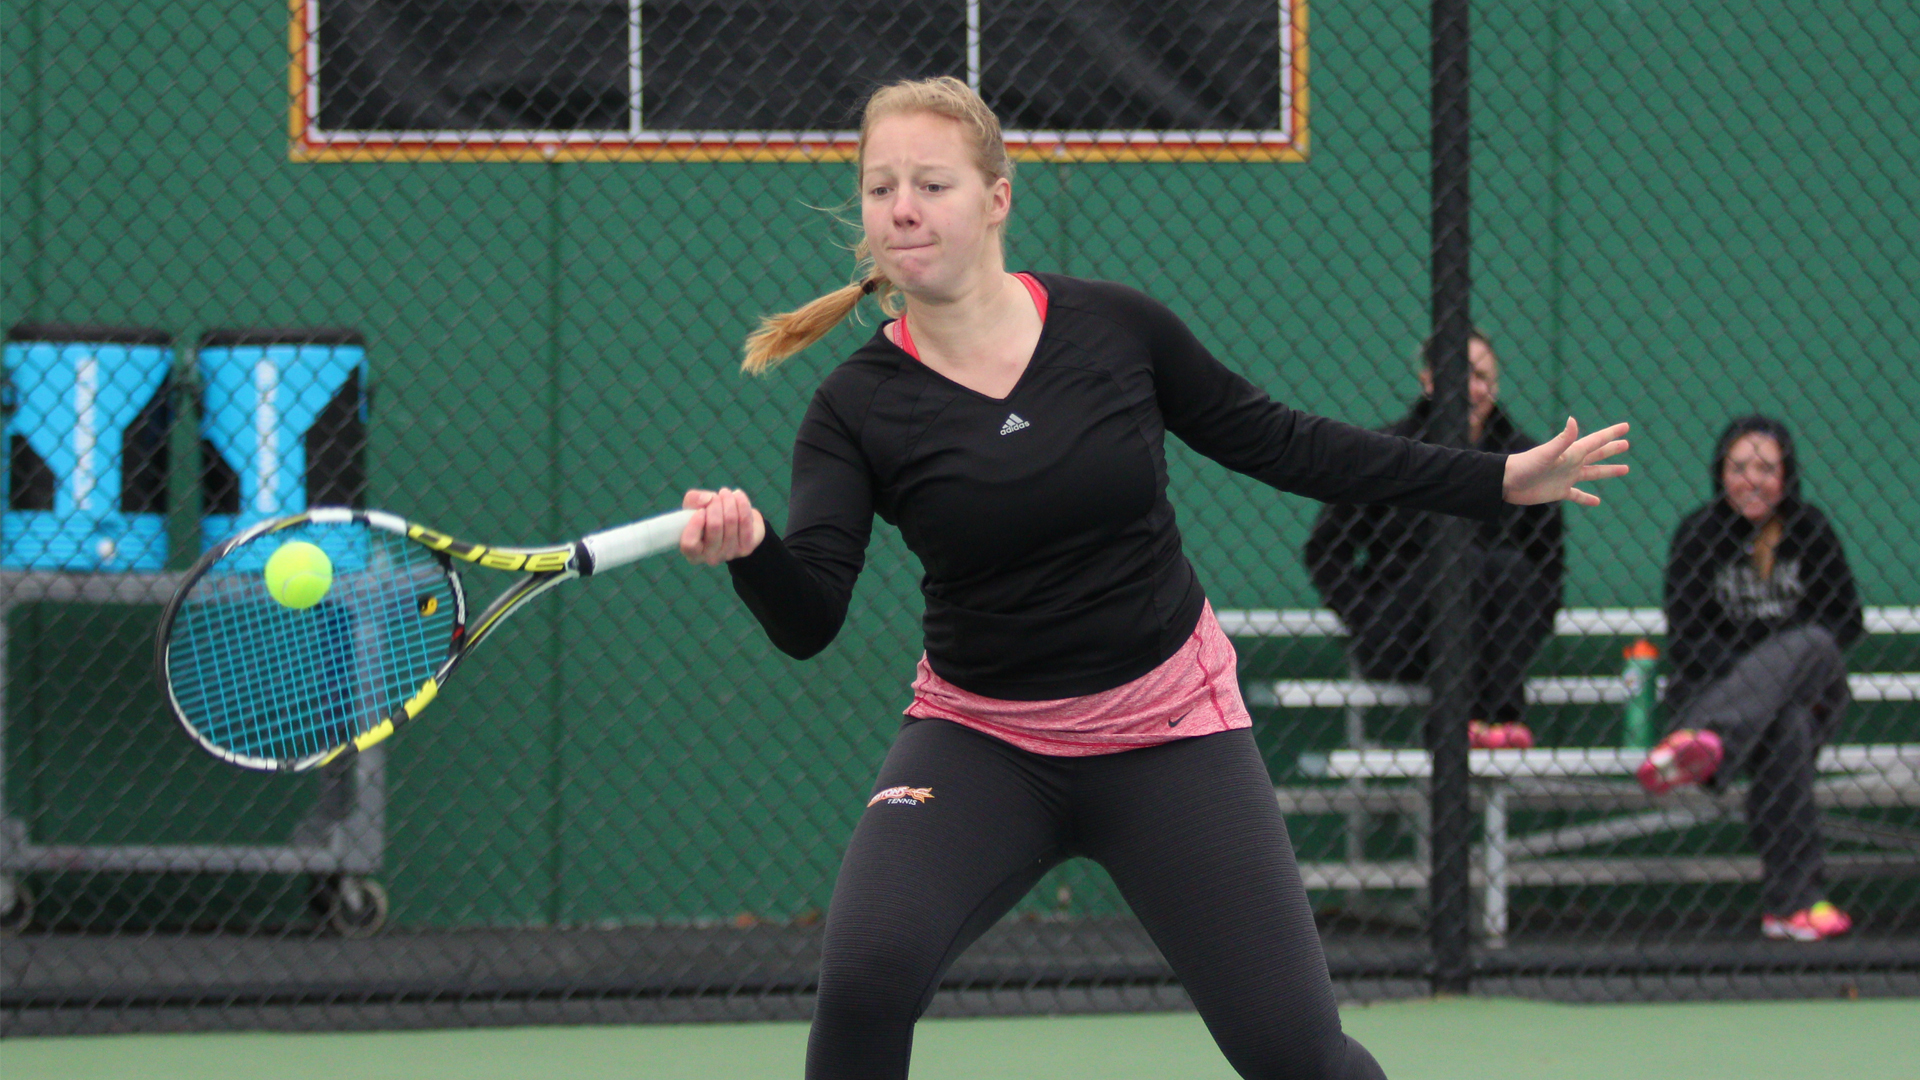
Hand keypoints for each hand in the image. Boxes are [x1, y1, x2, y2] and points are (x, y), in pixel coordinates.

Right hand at [679, 487, 765, 564]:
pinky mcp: (746, 548)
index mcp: (693, 553)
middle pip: (714, 526)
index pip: (689, 544)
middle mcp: (710, 558)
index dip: (694, 525)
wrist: (735, 523)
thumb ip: (693, 499)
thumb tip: (707, 499)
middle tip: (714, 496)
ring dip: (728, 500)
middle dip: (715, 504)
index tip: (700, 510)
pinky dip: (742, 503)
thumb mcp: (693, 507)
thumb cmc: (707, 516)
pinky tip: (737, 495)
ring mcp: (729, 554)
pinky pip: (745, 520)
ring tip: (725, 493)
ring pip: (731, 520)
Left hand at [1502, 418, 1630, 506]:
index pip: (1596, 441)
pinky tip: (1597, 502)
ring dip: (1607, 471)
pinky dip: (1587, 498)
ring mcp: (1566, 477)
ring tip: (1625, 469)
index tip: (1626, 426)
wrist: (1507, 483)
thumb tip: (1573, 420)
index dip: (1611, 434)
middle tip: (1626, 443)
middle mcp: (1571, 463)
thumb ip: (1563, 439)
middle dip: (1611, 449)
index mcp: (1571, 452)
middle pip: (1596, 454)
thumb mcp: (1547, 453)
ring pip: (1592, 473)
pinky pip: (1577, 495)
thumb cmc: (1525, 466)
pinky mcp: (1559, 491)